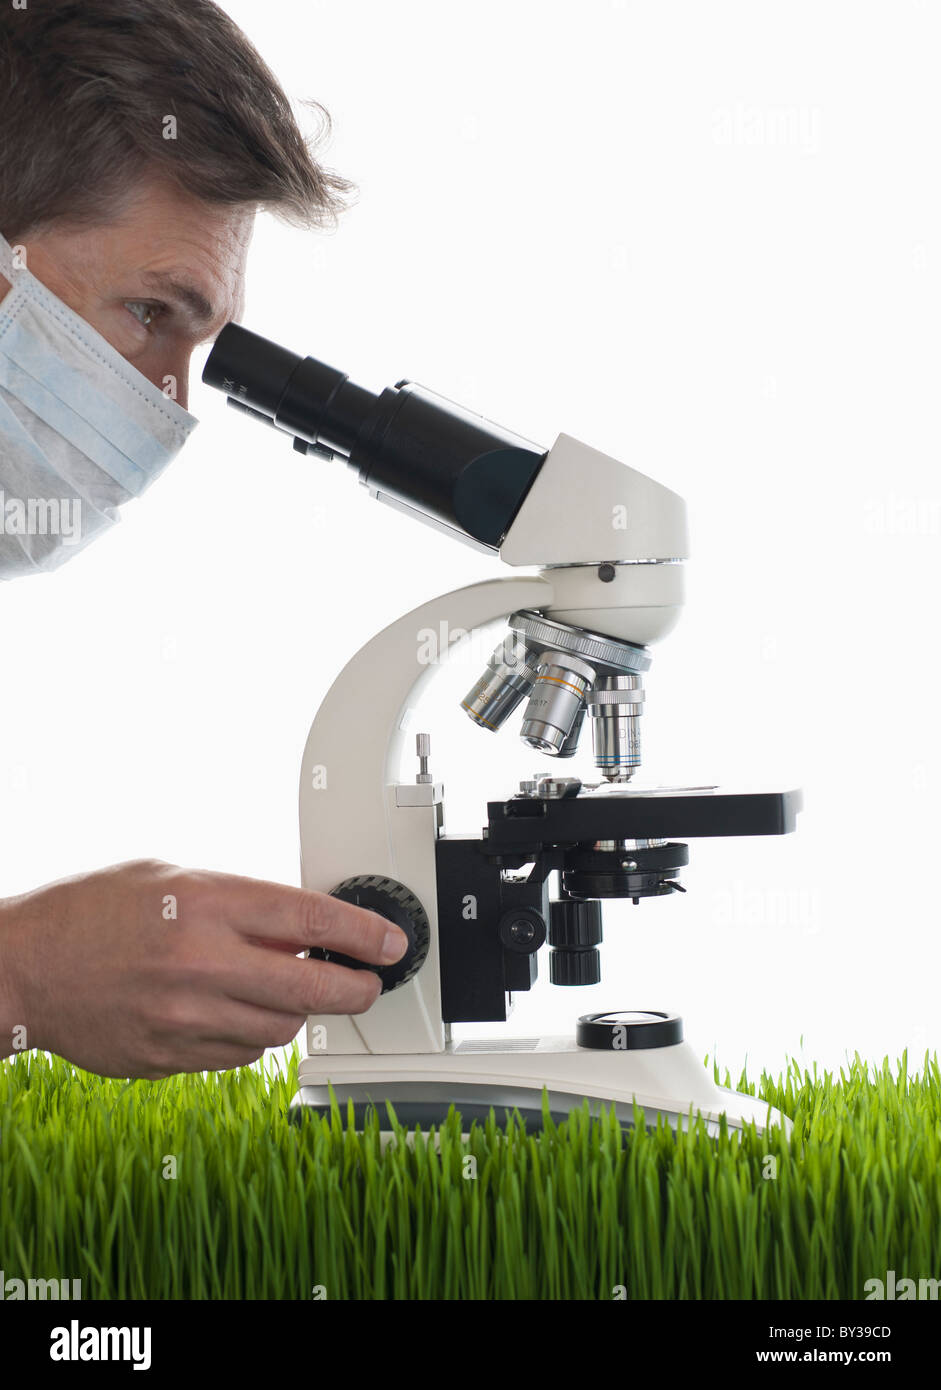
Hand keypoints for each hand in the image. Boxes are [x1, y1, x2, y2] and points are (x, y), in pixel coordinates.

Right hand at [0, 858, 406, 1077]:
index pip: (310, 919)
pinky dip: (252, 1035)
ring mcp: (185, 1018)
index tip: (391, 941)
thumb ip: (238, 901)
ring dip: (297, 1010)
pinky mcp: (171, 1058)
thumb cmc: (95, 911)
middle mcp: (200, 964)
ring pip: (280, 1029)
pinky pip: (240, 1055)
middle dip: (356, 988)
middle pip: (311, 988)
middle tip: (368, 982)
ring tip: (284, 988)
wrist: (26, 966)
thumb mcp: (172, 877)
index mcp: (204, 905)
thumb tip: (302, 924)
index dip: (364, 932)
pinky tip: (234, 1012)